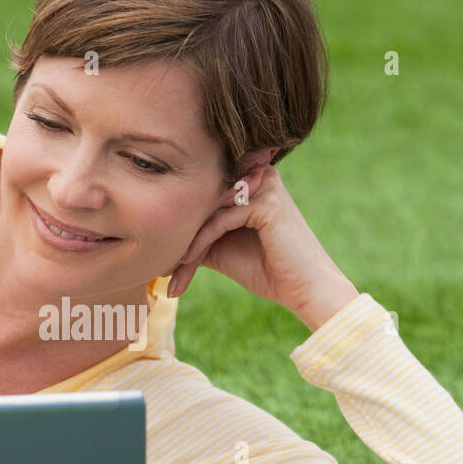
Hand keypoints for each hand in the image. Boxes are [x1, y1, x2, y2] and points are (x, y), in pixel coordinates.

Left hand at [167, 159, 359, 332]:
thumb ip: (198, 233)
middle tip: (157, 267)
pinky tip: (184, 263)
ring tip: (167, 273)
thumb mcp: (223, 247)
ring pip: (207, 211)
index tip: (157, 256)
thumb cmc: (267, 269)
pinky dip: (198, 244)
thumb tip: (158, 237)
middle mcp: (257, 174)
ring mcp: (263, 185)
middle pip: (201, 201)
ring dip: (184, 244)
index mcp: (250, 178)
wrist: (305, 290)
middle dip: (178, 237)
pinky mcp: (265, 203)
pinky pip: (218, 221)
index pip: (202, 194)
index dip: (179, 224)